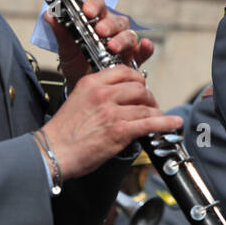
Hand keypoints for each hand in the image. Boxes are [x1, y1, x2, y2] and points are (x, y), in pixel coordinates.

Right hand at [39, 68, 181, 179]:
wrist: (51, 153)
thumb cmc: (62, 133)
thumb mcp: (76, 101)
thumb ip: (97, 95)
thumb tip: (118, 98)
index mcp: (91, 83)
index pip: (124, 71)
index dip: (137, 80)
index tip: (141, 87)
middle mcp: (103, 93)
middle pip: (139, 87)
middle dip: (148, 96)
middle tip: (150, 105)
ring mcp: (112, 112)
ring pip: (146, 106)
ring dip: (156, 112)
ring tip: (159, 117)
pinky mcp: (120, 130)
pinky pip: (150, 123)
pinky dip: (165, 123)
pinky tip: (174, 123)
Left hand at [47, 0, 151, 87]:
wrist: (84, 88)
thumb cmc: (76, 65)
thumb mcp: (66, 50)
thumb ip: (61, 33)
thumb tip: (49, 15)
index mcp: (95, 22)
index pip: (97, 6)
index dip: (94, 5)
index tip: (87, 11)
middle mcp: (112, 30)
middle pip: (116, 20)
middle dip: (109, 24)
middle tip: (100, 31)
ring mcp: (124, 44)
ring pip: (129, 34)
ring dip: (122, 39)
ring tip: (113, 47)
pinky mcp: (134, 59)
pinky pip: (143, 51)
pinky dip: (146, 48)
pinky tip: (145, 46)